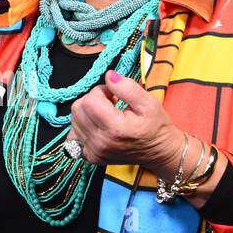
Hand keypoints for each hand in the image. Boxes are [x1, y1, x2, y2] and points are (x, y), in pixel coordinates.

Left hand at [68, 70, 182, 176]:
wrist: (159, 151)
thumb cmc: (155, 125)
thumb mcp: (148, 102)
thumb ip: (127, 87)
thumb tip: (109, 75)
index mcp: (115, 129)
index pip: (90, 100)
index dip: (100, 91)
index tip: (114, 96)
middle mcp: (101, 143)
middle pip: (77, 109)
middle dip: (92, 100)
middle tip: (110, 104)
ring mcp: (94, 152)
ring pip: (74, 120)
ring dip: (87, 112)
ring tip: (106, 115)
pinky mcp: (91, 157)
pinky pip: (73, 136)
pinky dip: (82, 128)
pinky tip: (97, 127)